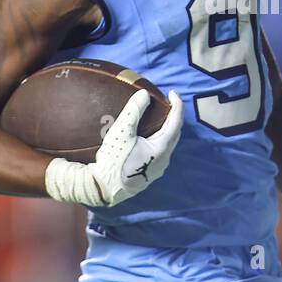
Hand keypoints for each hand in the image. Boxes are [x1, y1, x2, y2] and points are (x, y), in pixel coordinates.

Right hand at [44, 89, 182, 206]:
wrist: (104, 188)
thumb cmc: (114, 160)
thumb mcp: (122, 131)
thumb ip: (134, 110)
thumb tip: (145, 94)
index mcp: (162, 148)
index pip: (176, 122)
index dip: (177, 105)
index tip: (172, 93)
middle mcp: (164, 160)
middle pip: (174, 133)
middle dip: (173, 117)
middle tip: (166, 103)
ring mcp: (157, 169)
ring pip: (167, 144)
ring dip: (165, 129)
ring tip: (158, 117)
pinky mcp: (149, 174)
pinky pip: (160, 152)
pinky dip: (158, 139)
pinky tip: (148, 136)